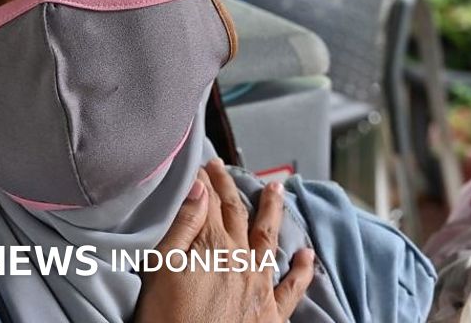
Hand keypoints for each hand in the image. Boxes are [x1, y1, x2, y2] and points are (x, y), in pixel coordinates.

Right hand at [136, 159, 314, 322]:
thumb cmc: (170, 321)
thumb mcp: (162, 269)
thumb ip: (182, 227)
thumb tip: (198, 187)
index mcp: (212, 246)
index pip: (208, 201)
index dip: (204, 179)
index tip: (200, 163)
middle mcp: (240, 259)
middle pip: (235, 212)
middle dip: (228, 186)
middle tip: (221, 167)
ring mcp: (258, 285)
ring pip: (268, 238)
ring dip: (272, 211)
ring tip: (276, 188)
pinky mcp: (269, 313)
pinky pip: (291, 287)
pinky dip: (301, 270)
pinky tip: (307, 255)